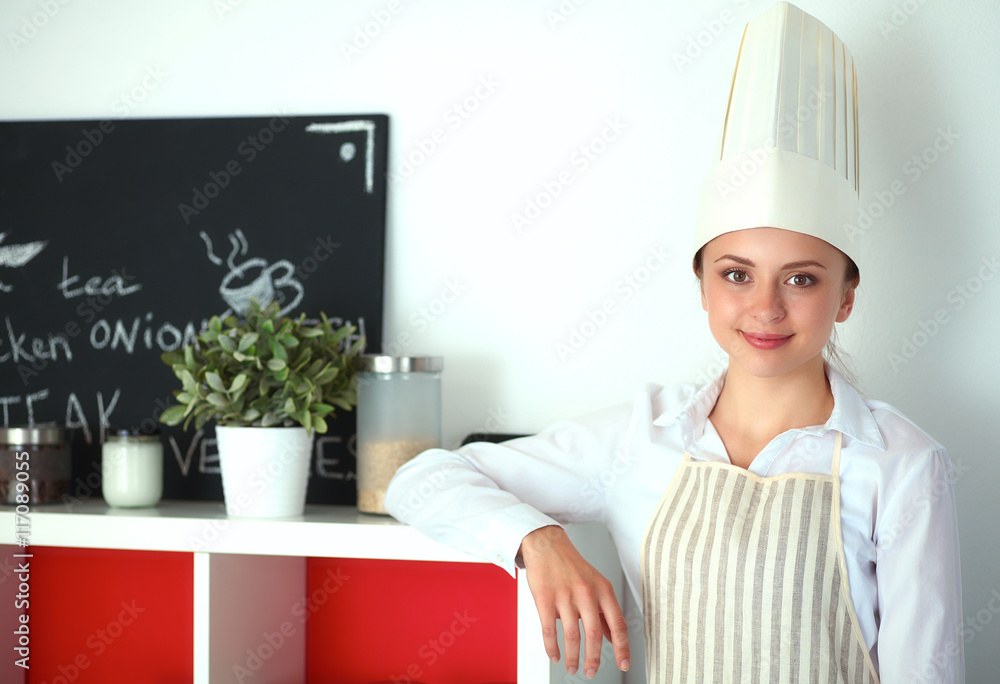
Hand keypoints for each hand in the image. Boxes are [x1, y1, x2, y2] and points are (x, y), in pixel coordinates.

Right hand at [518, 525, 629, 678]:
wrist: (547, 545)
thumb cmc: (573, 566)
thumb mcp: (597, 584)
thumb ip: (605, 611)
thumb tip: (614, 638)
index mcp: (603, 590)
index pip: (618, 624)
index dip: (622, 648)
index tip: (623, 664)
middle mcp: (586, 593)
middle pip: (594, 635)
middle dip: (593, 659)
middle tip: (591, 672)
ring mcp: (565, 596)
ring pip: (572, 636)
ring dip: (573, 657)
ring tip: (572, 667)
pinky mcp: (545, 598)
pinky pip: (549, 630)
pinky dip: (552, 647)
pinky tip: (555, 655)